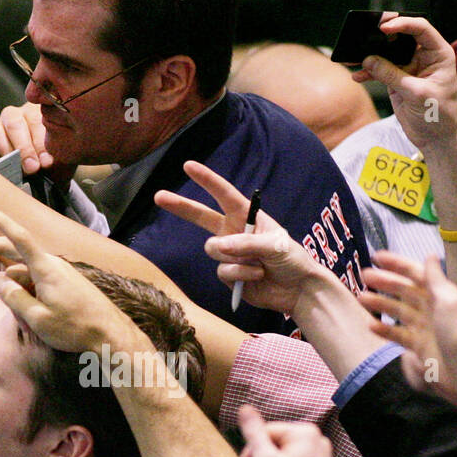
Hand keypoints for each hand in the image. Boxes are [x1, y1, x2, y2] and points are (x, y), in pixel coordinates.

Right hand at [0, 102, 54, 175]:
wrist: (43, 176)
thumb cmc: (52, 162)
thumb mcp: (62, 157)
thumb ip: (58, 153)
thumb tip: (46, 160)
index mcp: (36, 112)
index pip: (35, 119)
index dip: (40, 141)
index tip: (47, 161)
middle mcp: (13, 116)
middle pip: (13, 122)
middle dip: (24, 148)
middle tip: (33, 168)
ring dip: (8, 155)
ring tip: (19, 173)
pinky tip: (5, 173)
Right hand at [0, 204, 133, 353]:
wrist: (110, 334)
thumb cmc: (76, 328)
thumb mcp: (38, 318)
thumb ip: (13, 298)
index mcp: (45, 268)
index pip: (17, 237)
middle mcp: (51, 265)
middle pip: (12, 251)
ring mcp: (58, 274)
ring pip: (23, 275)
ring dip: (13, 291)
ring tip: (28, 322)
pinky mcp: (63, 284)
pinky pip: (35, 283)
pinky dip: (26, 296)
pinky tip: (33, 319)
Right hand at [155, 160, 322, 313]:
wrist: (298, 291)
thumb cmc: (293, 261)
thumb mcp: (276, 245)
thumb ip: (246, 244)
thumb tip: (217, 247)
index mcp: (248, 217)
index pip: (224, 195)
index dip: (206, 180)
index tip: (188, 166)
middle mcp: (235, 233)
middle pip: (201, 217)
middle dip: (181, 206)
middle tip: (158, 196)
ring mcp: (230, 255)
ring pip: (214, 250)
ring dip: (235, 257)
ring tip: (259, 264)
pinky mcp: (228, 276)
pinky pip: (223, 272)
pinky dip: (240, 275)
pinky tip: (257, 277)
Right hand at [351, 13, 456, 153]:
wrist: (436, 138)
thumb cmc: (438, 115)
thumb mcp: (417, 94)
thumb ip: (392, 76)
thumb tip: (369, 60)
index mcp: (438, 53)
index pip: (420, 29)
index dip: (402, 24)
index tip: (384, 28)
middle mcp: (423, 56)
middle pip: (400, 37)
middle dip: (382, 37)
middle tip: (365, 34)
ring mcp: (408, 67)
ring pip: (387, 54)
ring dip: (371, 55)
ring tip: (355, 56)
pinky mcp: (396, 80)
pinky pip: (379, 71)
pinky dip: (368, 73)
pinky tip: (358, 76)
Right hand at [358, 251, 456, 405]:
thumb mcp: (451, 301)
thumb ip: (437, 279)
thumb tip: (430, 257)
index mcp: (441, 294)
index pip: (416, 273)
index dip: (396, 264)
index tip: (376, 257)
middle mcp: (433, 309)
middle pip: (405, 291)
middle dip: (384, 282)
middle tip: (363, 275)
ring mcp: (426, 328)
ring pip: (399, 311)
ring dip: (381, 303)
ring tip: (361, 297)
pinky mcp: (421, 348)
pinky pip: (399, 335)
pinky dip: (385, 330)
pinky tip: (371, 326)